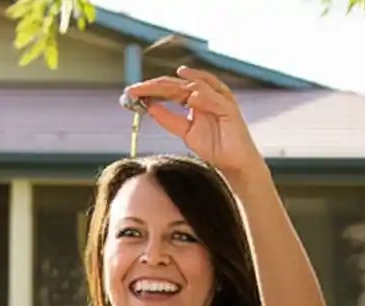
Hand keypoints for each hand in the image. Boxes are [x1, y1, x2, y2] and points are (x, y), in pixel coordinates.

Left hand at [122, 66, 264, 176]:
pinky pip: (217, 99)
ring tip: (156, 86)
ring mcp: (219, 100)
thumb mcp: (184, 132)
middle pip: (180, 84)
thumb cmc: (214, 146)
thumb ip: (169, 119)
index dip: (150, 89)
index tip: (130, 92)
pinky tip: (190, 98)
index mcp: (194, 99)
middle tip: (136, 88)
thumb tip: (149, 107)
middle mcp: (206, 95)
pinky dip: (204, 97)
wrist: (234, 163)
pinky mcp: (231, 110)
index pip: (169, 89)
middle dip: (156, 85)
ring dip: (176, 85)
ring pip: (199, 85)